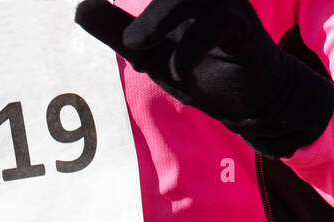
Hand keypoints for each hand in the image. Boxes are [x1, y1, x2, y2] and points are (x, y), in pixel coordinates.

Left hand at [74, 0, 333, 156]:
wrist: (253, 100)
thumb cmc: (201, 67)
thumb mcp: (148, 53)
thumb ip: (115, 30)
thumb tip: (80, 7)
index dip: (144, 10)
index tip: (115, 27)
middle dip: (148, 11)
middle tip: (116, 29)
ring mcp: (227, 7)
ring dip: (158, 18)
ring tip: (136, 46)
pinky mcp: (244, 34)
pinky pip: (219, 25)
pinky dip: (192, 46)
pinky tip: (176, 68)